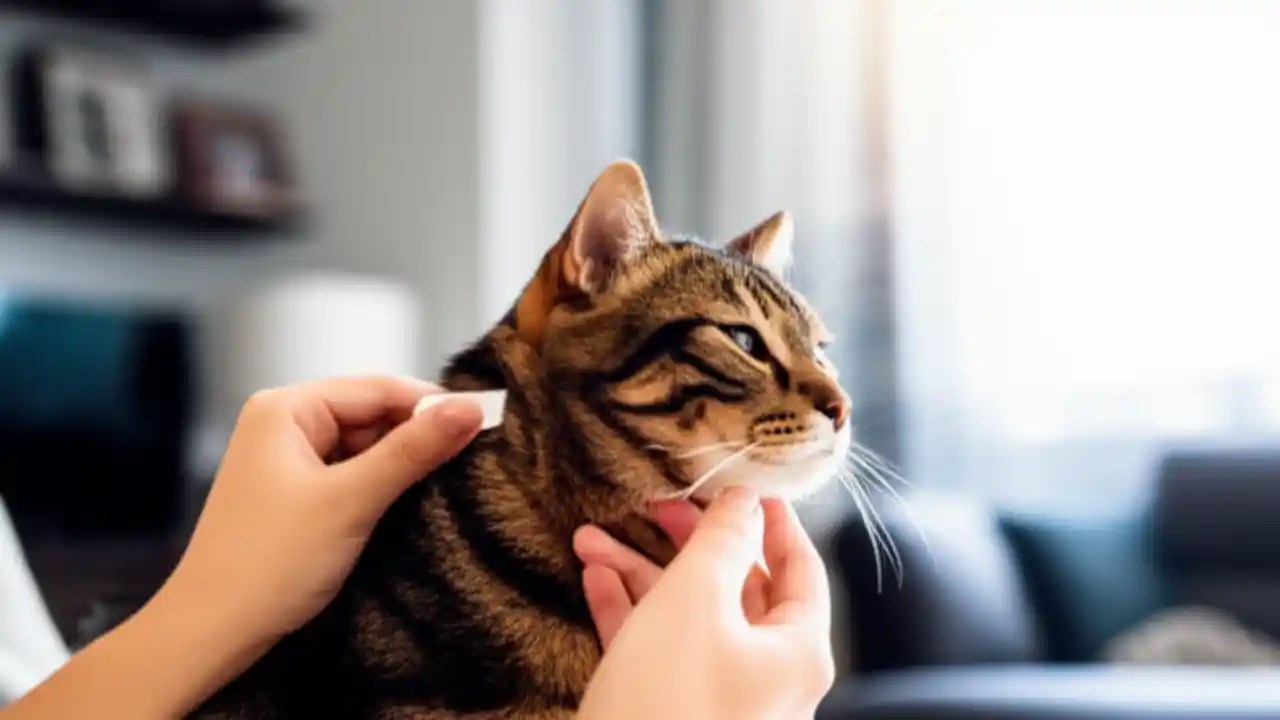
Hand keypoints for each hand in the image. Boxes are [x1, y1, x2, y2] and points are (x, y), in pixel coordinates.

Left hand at [161, 376, 482, 646]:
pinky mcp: (293, 494)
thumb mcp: (351, 501)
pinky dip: (381, 485)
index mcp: (285, 409)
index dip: (432, 404)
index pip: (377, 388)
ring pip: (364, 446)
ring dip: (402, 462)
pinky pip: (350, 473)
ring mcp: (285, 460)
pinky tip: (408, 502)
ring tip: (446, 482)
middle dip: (418, 434)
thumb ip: (413, 451)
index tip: (485, 420)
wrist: (212, 633)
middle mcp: (282, 424)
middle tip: (474, 455)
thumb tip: (469, 408)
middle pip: (372, 413)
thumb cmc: (267, 565)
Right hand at [573, 489, 835, 719]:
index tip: (744, 483)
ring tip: (592, 537)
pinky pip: (658, 649)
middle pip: (737, 587)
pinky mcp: (674, 712)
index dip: (772, 520)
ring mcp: (720, 698)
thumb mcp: (694, 602)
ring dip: (641, 572)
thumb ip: (720, 542)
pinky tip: (595, 577)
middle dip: (687, 541)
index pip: (800, 566)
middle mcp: (767, 676)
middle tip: (653, 502)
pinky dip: (628, 611)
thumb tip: (745, 498)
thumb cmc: (667, 703)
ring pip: (688, 615)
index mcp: (796, 650)